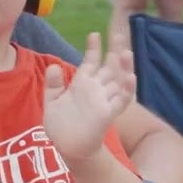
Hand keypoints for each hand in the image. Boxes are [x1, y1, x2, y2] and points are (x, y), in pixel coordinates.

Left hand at [44, 32, 135, 163]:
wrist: (68, 148)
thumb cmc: (60, 125)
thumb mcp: (52, 102)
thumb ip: (53, 85)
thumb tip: (54, 66)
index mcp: (82, 83)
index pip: (91, 62)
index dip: (93, 48)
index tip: (94, 34)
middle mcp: (95, 89)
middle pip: (109, 66)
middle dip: (114, 51)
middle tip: (119, 35)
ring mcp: (103, 100)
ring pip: (118, 80)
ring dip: (124, 67)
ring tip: (126, 53)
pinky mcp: (108, 114)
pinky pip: (121, 101)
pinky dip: (127, 90)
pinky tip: (131, 78)